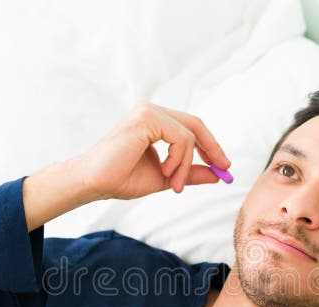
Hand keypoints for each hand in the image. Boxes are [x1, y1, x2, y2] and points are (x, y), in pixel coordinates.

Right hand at [78, 102, 230, 199]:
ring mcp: (148, 111)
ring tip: (174, 183)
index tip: (222, 166)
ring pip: (188, 134)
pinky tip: (166, 172)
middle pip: (195, 123)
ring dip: (186, 164)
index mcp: (154, 121)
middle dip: (212, 148)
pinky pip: (180, 138)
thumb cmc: (122, 178)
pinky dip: (179, 160)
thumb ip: (190, 173)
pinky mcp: (146, 118)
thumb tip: (217, 174)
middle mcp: (151, 111)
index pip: (191, 127)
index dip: (210, 145)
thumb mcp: (166, 177)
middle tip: (222, 169)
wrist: (96, 183)